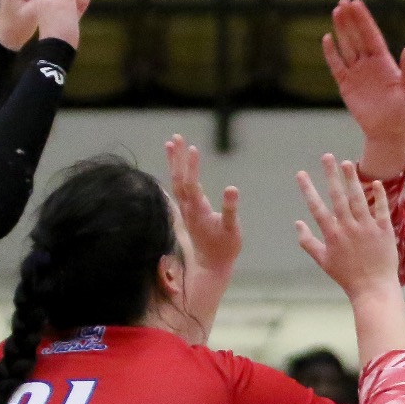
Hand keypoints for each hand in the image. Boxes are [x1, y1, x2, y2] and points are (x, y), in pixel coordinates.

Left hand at [166, 134, 240, 273]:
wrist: (211, 265)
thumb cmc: (224, 248)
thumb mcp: (232, 230)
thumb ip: (231, 210)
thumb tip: (232, 189)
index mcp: (198, 210)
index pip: (191, 184)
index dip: (192, 166)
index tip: (193, 148)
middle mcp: (188, 208)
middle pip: (179, 179)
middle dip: (178, 158)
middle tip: (176, 137)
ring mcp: (185, 210)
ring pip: (175, 182)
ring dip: (174, 163)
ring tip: (172, 144)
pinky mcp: (186, 212)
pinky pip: (177, 189)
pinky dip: (176, 174)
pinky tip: (174, 166)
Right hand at [294, 155, 400, 298]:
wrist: (373, 289)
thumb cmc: (346, 276)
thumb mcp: (323, 261)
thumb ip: (308, 241)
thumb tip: (297, 223)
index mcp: (332, 235)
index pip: (317, 207)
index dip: (308, 189)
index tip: (301, 173)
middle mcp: (349, 228)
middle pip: (338, 197)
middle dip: (331, 175)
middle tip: (326, 156)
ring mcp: (367, 228)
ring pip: (359, 199)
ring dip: (352, 179)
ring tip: (347, 162)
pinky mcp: (384, 231)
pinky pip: (382, 209)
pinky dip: (379, 195)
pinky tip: (375, 181)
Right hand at [326, 0, 404, 142]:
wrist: (388, 131)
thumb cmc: (404, 111)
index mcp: (384, 62)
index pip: (372, 35)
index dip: (364, 19)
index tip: (357, 3)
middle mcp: (369, 63)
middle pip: (357, 36)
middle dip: (350, 19)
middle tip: (343, 1)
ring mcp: (356, 73)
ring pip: (346, 46)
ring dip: (341, 30)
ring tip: (336, 11)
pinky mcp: (346, 84)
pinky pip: (336, 65)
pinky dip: (331, 53)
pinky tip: (327, 38)